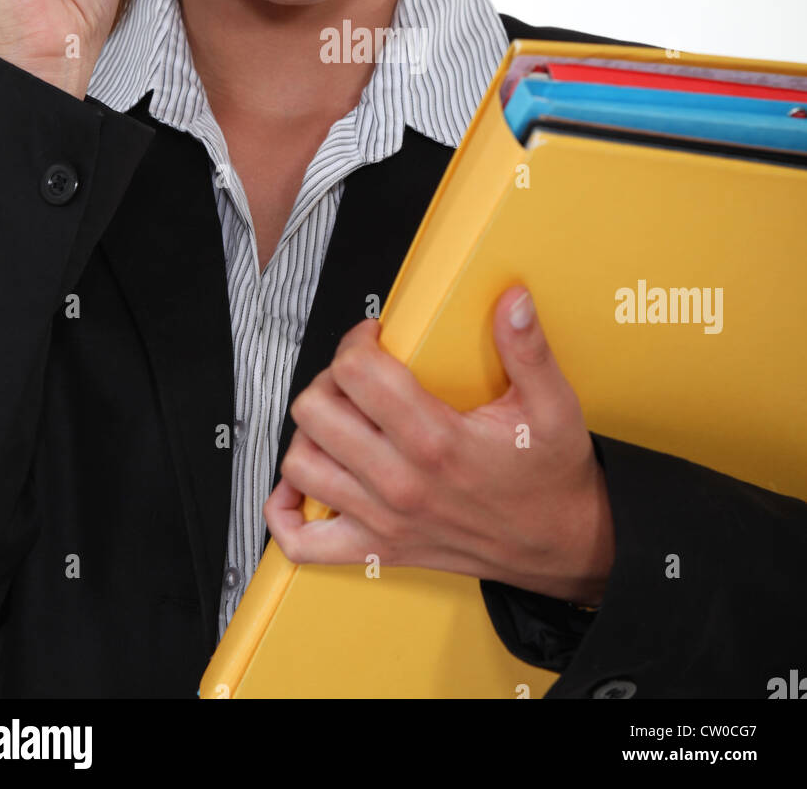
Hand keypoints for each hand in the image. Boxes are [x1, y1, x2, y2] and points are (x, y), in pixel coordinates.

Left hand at [264, 284, 614, 605]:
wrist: (562, 544)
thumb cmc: (551, 478)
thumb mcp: (553, 406)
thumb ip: (529, 350)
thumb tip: (513, 301)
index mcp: (436, 441)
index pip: (357, 373)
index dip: (356, 342)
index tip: (374, 336)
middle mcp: (400, 482)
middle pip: (315, 412)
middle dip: (330, 379)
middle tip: (357, 374)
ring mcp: (383, 519)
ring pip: (300, 465)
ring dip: (310, 433)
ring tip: (340, 417)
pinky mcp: (377, 549)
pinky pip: (303, 542)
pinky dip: (289, 510)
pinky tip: (308, 481)